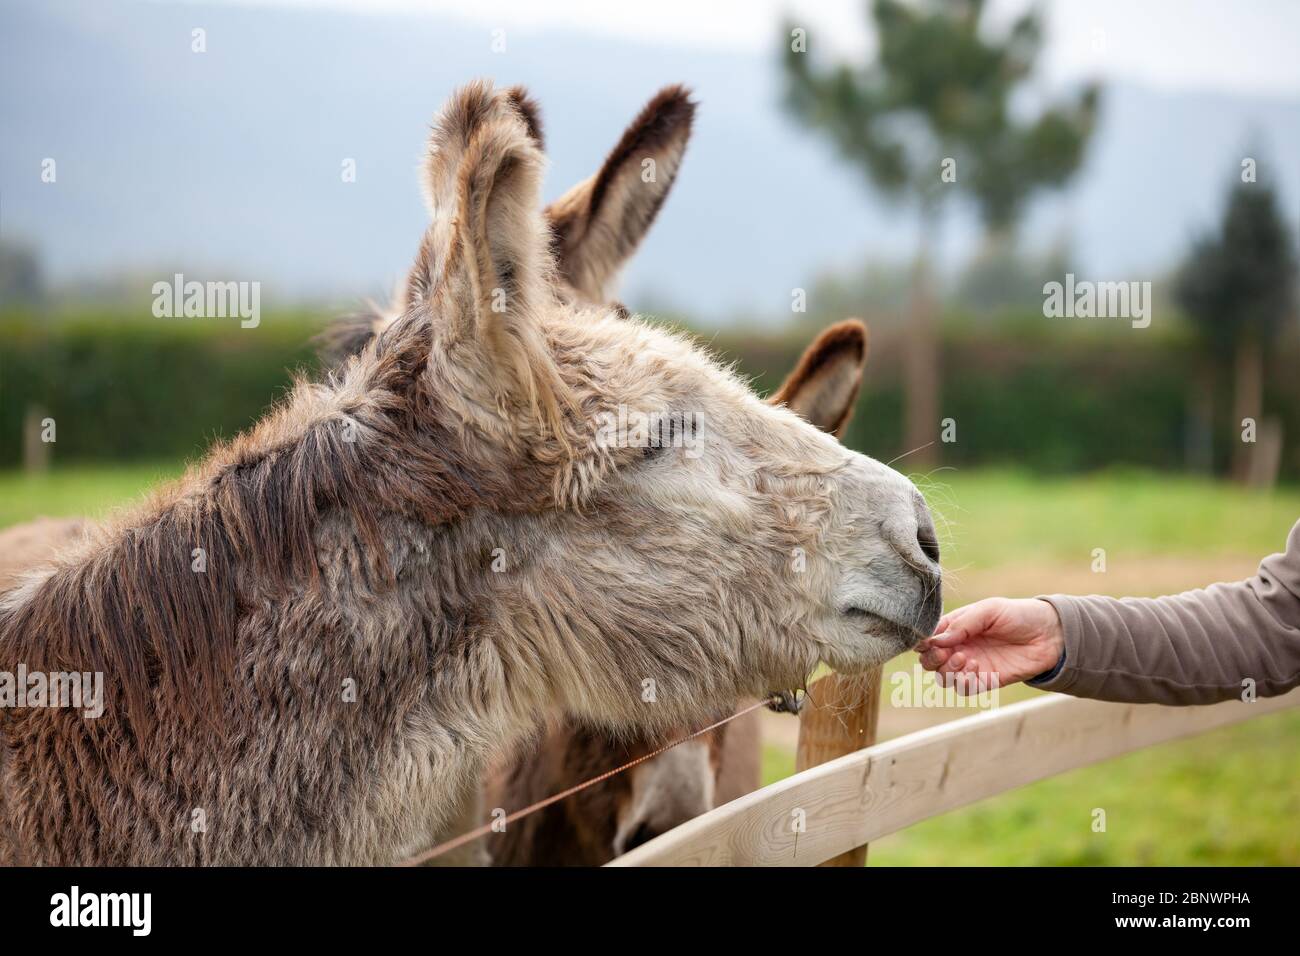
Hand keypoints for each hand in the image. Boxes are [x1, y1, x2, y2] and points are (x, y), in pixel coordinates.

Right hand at [917, 598, 1064, 691]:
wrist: (1049, 635)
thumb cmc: (1018, 615)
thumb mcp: (989, 610)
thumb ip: (962, 624)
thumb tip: (937, 640)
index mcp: (956, 627)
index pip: (928, 638)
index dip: (923, 642)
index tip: (929, 641)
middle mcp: (959, 647)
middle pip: (929, 661)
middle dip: (932, 659)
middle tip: (948, 652)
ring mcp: (971, 666)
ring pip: (943, 678)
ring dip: (948, 671)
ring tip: (965, 658)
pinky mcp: (986, 681)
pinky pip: (964, 690)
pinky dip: (963, 683)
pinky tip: (976, 668)